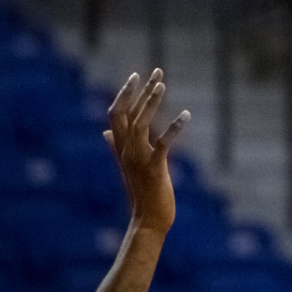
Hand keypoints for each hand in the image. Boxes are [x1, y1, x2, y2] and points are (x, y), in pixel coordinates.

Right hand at [104, 70, 188, 233]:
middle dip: (140, 91)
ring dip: (151, 103)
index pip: (116, 115)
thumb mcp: (128, 165)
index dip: (124, 94)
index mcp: (121, 149)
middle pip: (127, 115)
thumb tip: (105, 133)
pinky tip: (185, 115)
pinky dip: (173, 128)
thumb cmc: (142, 191)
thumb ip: (116, 147)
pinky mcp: (154, 169)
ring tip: (162, 84)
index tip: (136, 76)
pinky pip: (162, 144)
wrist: (148, 220)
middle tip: (156, 71)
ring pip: (140, 124)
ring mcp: (139, 160)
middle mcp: (126, 151)